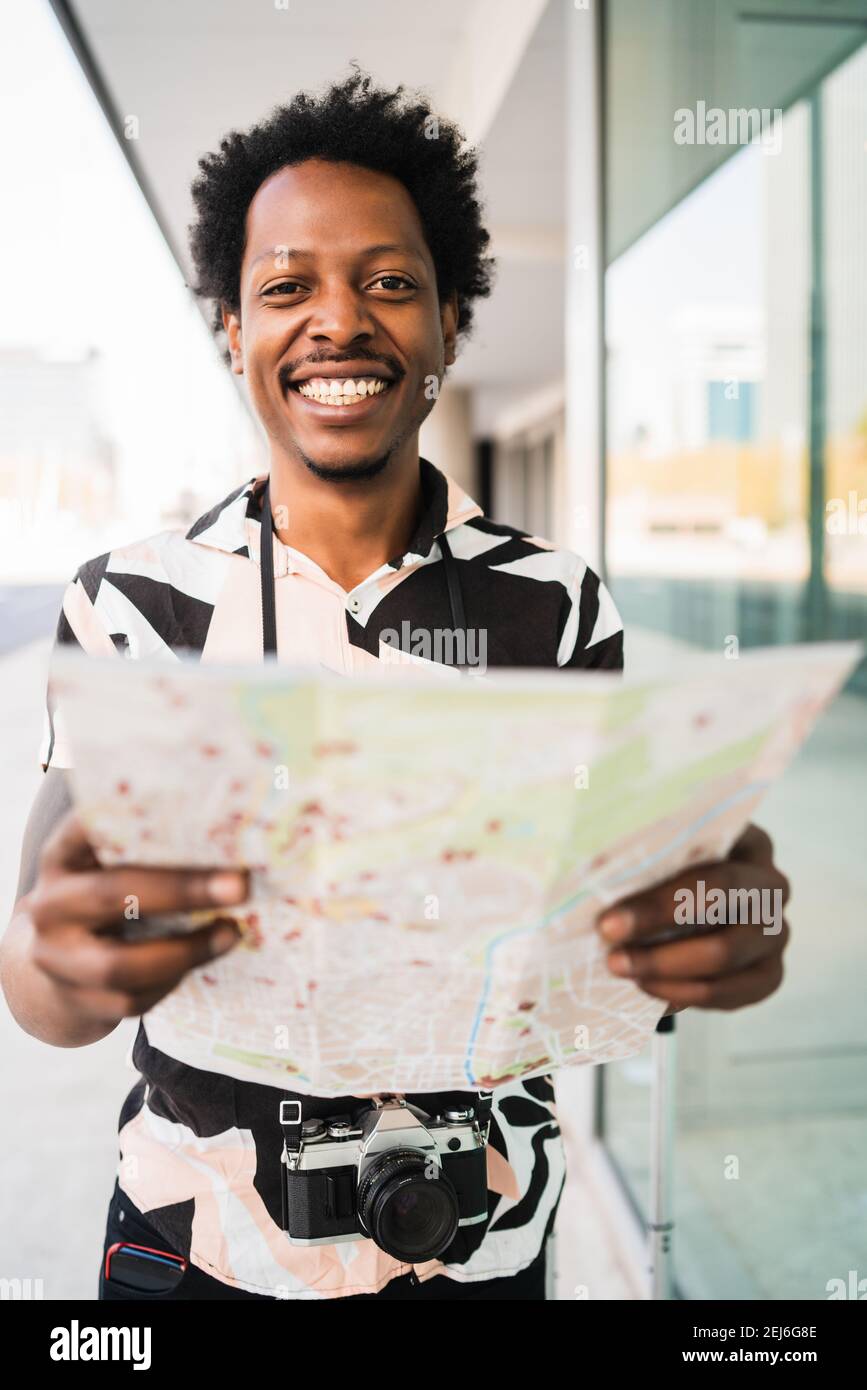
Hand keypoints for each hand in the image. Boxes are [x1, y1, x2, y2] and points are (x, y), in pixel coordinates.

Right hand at [23, 810, 247, 1026]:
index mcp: (62, 856)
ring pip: (119, 965)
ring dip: (186, 951)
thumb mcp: (112, 863)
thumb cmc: (108, 899)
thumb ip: (150, 844)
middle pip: (111, 894)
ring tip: (232, 932)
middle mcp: (49, 904)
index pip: (88, 827)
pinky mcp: (74, 1000)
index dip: (135, 818)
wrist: (60, 964)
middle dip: (182, 891)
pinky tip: (201, 960)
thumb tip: (228, 825)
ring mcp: (55, 957)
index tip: (198, 815)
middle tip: (240, 886)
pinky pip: (130, 1000)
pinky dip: (172, 981)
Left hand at [595, 825, 789, 1012]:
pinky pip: (733, 992)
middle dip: (659, 921)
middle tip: (608, 936)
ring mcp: (776, 931)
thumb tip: (596, 872)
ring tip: (619, 966)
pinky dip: (685, 994)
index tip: (609, 916)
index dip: (661, 891)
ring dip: (667, 965)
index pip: (711, 855)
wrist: (685, 914)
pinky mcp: (769, 973)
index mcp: (746, 840)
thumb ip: (637, 852)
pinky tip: (646, 986)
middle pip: (723, 899)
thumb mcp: (652, 850)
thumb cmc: (663, 872)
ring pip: (727, 953)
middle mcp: (770, 884)